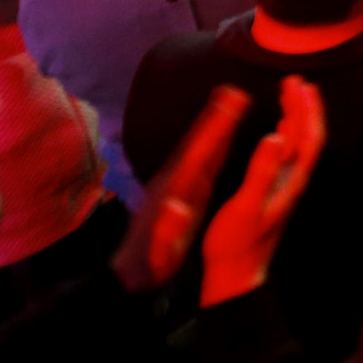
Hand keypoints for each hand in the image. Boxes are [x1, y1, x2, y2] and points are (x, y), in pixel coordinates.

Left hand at [112, 83, 250, 292]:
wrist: (130, 273)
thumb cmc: (150, 266)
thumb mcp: (158, 254)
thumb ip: (167, 231)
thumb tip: (178, 206)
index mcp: (174, 193)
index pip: (197, 156)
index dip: (213, 131)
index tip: (228, 108)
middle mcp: (174, 182)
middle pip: (197, 144)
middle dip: (215, 118)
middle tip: (232, 90)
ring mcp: (175, 184)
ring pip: (198, 148)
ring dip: (214, 124)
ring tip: (230, 100)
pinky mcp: (178, 189)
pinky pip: (200, 159)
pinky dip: (212, 142)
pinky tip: (223, 133)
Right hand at [199, 75, 326, 307]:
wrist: (235, 273)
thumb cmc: (236, 242)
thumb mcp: (246, 205)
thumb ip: (262, 171)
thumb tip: (276, 136)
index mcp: (290, 181)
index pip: (308, 138)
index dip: (307, 109)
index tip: (299, 84)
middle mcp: (294, 181)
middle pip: (308, 137)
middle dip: (306, 107)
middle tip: (295, 80)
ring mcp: (286, 186)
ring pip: (300, 145)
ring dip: (298, 117)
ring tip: (290, 94)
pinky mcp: (275, 192)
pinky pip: (288, 154)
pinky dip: (287, 133)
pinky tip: (279, 128)